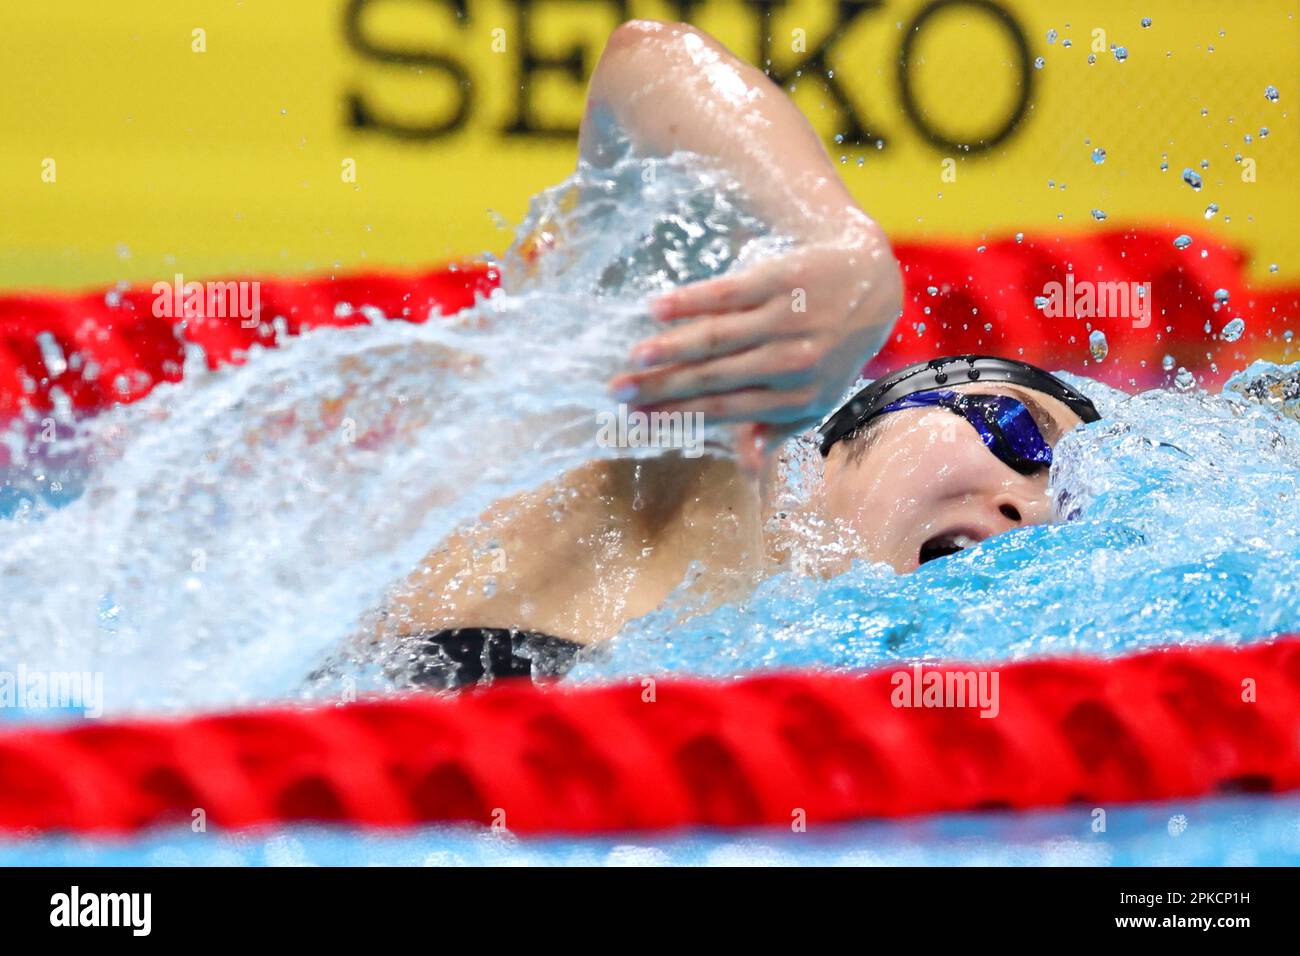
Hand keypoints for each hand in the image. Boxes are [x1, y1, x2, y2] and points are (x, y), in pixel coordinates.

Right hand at [607, 216, 901, 472]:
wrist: (869, 284)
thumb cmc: (831, 351)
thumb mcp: (814, 398)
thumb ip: (777, 432)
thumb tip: (747, 471)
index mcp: (797, 399)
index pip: (724, 410)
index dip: (677, 415)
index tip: (636, 419)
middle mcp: (793, 362)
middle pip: (713, 377)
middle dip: (661, 387)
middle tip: (617, 393)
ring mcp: (787, 320)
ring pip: (716, 337)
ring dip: (669, 347)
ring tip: (633, 357)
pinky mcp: (781, 280)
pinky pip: (725, 293)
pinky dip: (688, 302)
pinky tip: (655, 308)